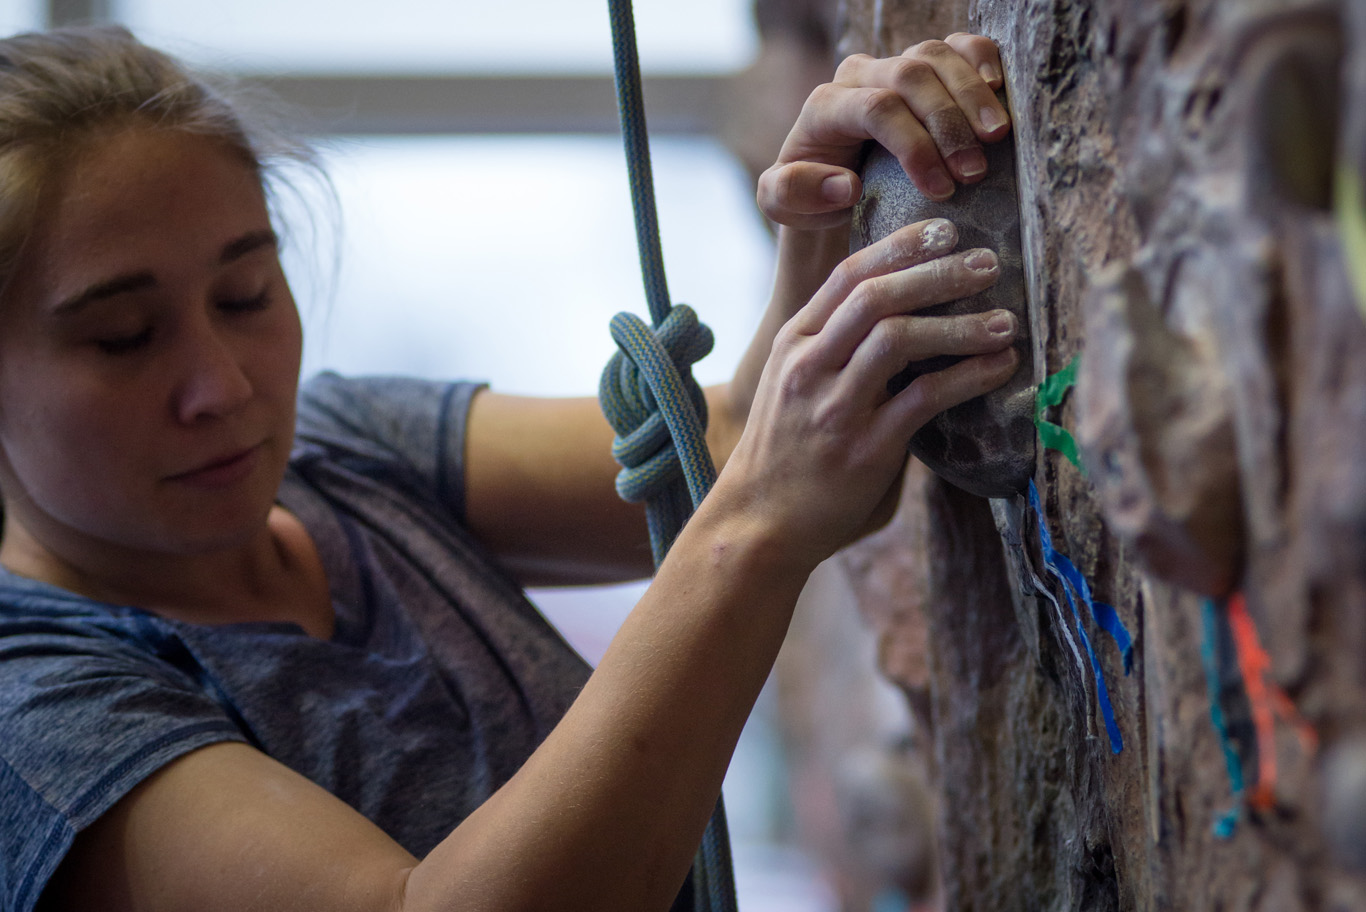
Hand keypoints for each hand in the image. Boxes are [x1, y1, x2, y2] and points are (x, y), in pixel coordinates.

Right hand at [710, 218, 1019, 568]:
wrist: (758, 524)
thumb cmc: (786, 455)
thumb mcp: (795, 387)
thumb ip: (839, 352)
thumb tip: (909, 321)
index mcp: (793, 343)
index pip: (847, 275)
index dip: (899, 245)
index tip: (945, 230)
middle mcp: (808, 365)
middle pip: (876, 296)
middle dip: (937, 272)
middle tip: (987, 263)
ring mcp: (834, 406)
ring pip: (899, 338)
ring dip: (959, 323)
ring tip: (1005, 320)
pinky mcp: (863, 447)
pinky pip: (924, 398)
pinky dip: (967, 376)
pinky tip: (998, 367)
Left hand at [758, 35, 1009, 229]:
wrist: (832, 182)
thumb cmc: (812, 194)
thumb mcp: (784, 205)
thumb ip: (793, 195)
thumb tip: (845, 184)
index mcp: (825, 106)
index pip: (876, 109)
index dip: (914, 146)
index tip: (941, 188)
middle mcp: (860, 75)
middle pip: (911, 77)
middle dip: (948, 123)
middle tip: (974, 171)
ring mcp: (895, 65)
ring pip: (936, 55)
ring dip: (972, 96)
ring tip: (996, 139)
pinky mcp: (927, 66)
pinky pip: (959, 46)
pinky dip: (982, 59)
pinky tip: (999, 90)